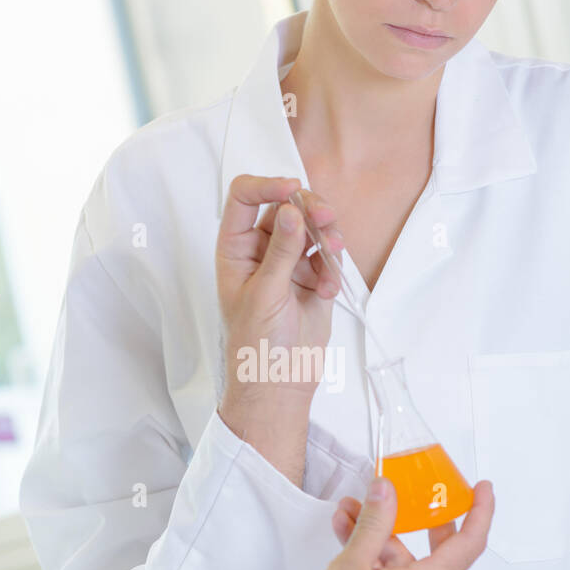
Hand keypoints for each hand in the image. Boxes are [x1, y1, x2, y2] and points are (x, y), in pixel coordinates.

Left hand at [215, 174, 343, 410]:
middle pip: (286, 205)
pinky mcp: (312, 277)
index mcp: (235, 248)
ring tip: (334, 254)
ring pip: (312, 226)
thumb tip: (292, 210)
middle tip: (327, 217)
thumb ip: (281, 251)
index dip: (267, 186)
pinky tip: (328, 291)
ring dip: (327, 234)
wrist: (279, 383)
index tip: (292, 191)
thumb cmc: (256, 344)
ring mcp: (288, 262)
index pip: (245, 197)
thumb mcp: (265, 294)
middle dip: (309, 208)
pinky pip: (328, 254)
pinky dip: (334, 267)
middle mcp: (260, 249)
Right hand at [277, 476, 493, 569]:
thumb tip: (386, 492)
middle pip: (438, 552)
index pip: (470, 542)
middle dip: (419, 518)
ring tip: (352, 516)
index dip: (480, 511)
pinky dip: (380, 562)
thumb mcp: (351, 564)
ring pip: (409, 565)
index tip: (481, 490)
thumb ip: (374, 522)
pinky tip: (352, 542)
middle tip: (415, 494)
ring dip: (383, 539)